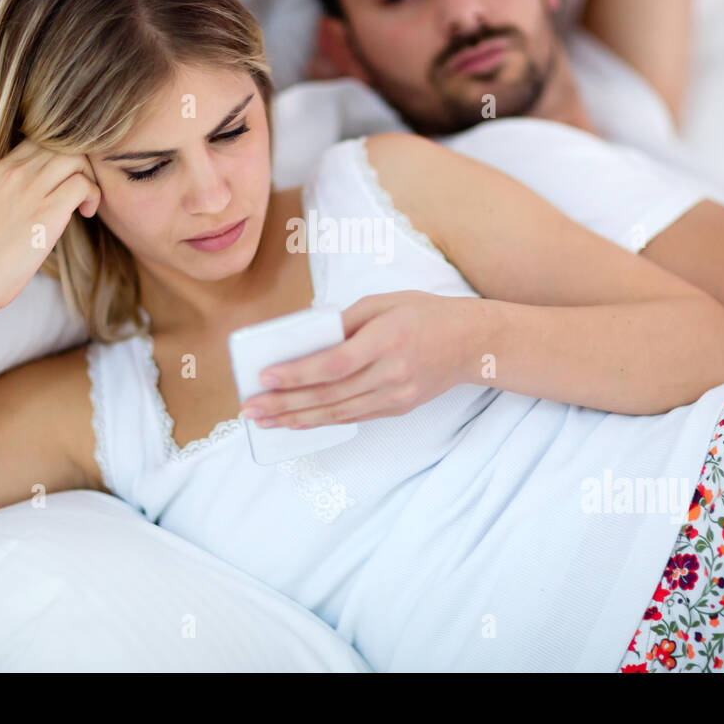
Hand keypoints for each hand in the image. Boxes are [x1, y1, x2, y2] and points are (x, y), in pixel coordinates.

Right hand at [0, 139, 100, 313]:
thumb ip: (17, 185)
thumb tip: (47, 180)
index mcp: (2, 168)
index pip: (43, 138)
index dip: (64, 155)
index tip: (67, 179)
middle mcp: (15, 173)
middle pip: (63, 144)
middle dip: (81, 165)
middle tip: (82, 191)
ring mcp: (30, 190)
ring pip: (76, 159)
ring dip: (89, 179)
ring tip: (83, 204)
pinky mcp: (46, 212)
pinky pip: (83, 185)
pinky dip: (93, 196)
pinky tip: (86, 214)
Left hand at [239, 291, 478, 429]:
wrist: (471, 344)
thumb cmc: (425, 314)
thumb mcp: (384, 303)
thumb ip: (345, 321)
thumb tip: (306, 340)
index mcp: (388, 339)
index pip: (335, 363)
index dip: (298, 374)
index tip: (265, 377)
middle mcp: (392, 373)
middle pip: (330, 395)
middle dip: (285, 403)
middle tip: (251, 409)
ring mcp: (396, 396)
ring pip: (338, 413)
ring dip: (297, 419)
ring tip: (265, 421)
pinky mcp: (397, 409)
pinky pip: (352, 417)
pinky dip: (322, 420)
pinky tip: (297, 421)